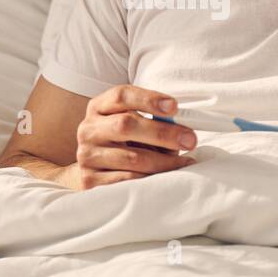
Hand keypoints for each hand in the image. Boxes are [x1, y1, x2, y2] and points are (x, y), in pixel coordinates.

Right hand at [75, 85, 196, 188]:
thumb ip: (152, 122)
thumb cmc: (124, 142)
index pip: (121, 95)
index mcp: (99, 107)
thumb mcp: (133, 124)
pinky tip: (166, 178)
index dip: (148, 99)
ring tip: (184, 162)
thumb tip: (181, 130)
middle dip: (163, 133)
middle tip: (190, 139)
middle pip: (126, 125)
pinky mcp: (90, 179)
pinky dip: (151, 179)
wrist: (95, 169)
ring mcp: (87, 155)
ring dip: (164, 161)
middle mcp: (88, 129)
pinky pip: (127, 180)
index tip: (174, 106)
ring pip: (131, 157)